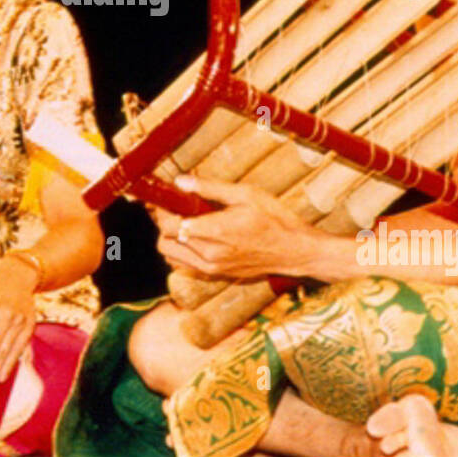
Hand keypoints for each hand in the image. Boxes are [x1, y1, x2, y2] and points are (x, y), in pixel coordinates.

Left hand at [154, 175, 323, 279]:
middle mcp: (209, 255)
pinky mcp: (218, 275)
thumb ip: (209, 188)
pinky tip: (199, 236)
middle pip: (164, 243)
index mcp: (214, 232)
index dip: (162, 211)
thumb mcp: (245, 194)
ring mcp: (213, 268)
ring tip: (188, 222)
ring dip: (172, 239)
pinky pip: (187, 265)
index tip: (167, 200)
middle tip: (176, 209)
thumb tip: (180, 181)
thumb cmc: (274, 219)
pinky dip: (184, 251)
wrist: (295, 251)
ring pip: (172, 256)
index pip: (169, 227)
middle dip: (164, 225)